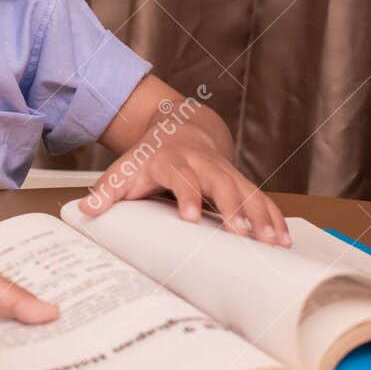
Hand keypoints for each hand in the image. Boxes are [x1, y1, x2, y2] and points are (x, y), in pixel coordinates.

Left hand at [80, 129, 290, 245]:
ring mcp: (225, 171)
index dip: (186, 195)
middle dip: (234, 207)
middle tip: (243, 232)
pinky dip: (273, 217)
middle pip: (222, 183)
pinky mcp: (240, 181)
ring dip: (260, 216)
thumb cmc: (150, 157)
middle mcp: (203, 163)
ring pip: (247, 191)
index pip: (181, 177)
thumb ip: (108, 190)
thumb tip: (87, 210)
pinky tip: (283, 239)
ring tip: (271, 241)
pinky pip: (261, 198)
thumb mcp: (125, 169)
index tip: (190, 216)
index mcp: (173, 161)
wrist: (180, 127)